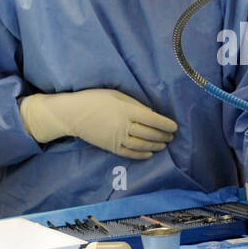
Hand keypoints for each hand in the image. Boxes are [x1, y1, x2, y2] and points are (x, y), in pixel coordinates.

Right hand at [19, 89, 176, 158]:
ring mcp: (116, 138)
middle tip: (171, 137)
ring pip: (141, 145)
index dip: (165, 124)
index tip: (174, 127)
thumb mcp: (116, 94)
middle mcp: (123, 125)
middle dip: (163, 136)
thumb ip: (135, 104)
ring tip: (164, 145)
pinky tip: (149, 153)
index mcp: (126, 110)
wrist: (72, 114)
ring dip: (155, 146)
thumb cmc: (95, 99)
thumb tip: (151, 115)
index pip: (152, 119)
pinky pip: (129, 153)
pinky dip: (141, 154)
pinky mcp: (110, 147)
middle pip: (149, 133)